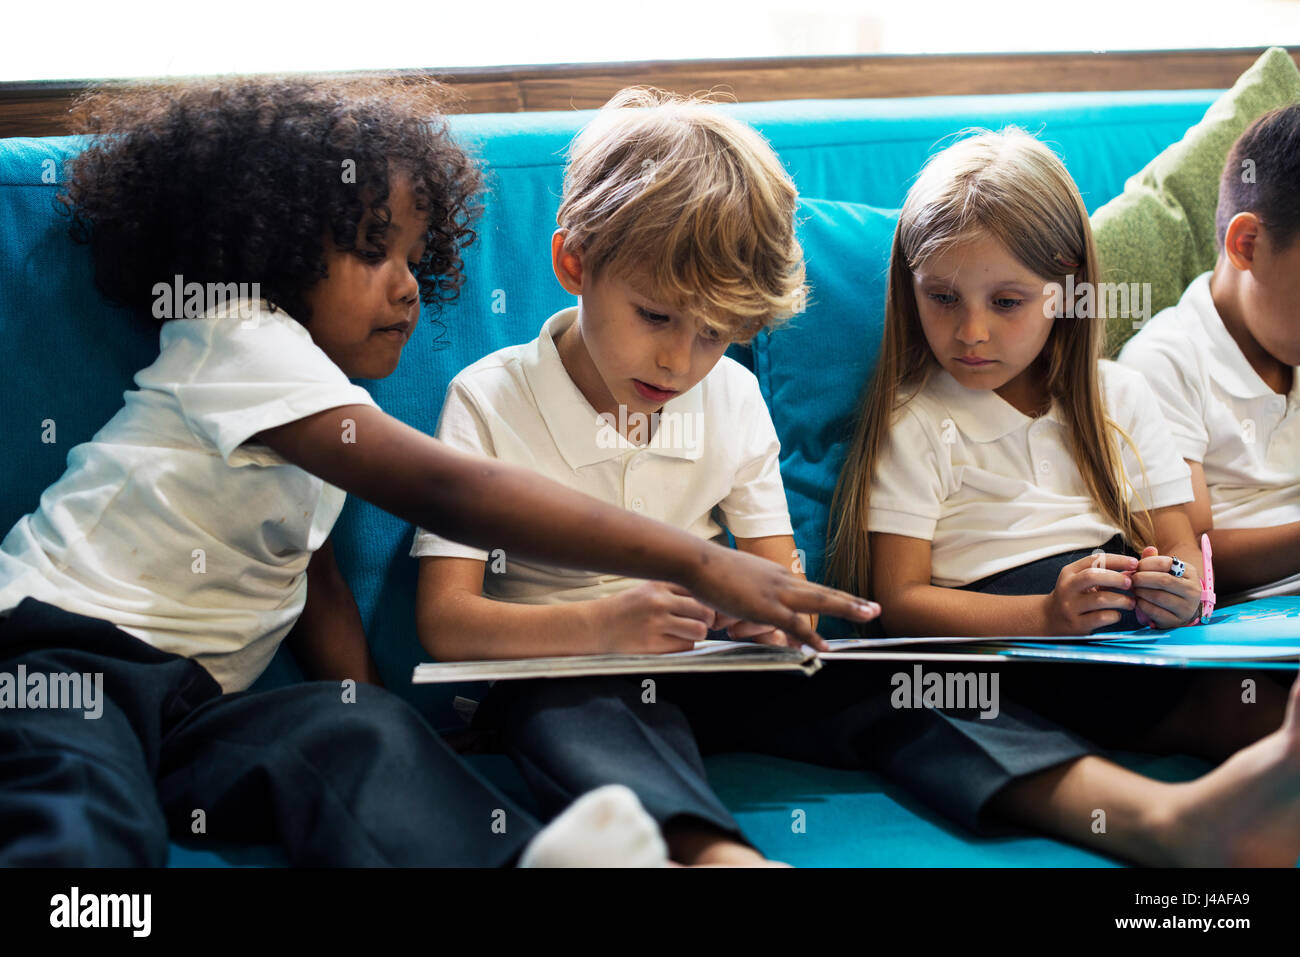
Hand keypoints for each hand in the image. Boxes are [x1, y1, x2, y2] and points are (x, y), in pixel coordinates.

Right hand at [590, 581, 713, 654]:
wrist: (596, 625)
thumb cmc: (624, 607)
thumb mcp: (647, 589)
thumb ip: (673, 590)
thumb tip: (707, 600)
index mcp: (659, 584)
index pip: (699, 590)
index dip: (706, 601)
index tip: (702, 607)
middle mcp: (659, 601)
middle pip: (705, 610)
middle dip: (707, 619)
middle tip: (702, 623)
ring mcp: (657, 623)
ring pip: (699, 630)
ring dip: (698, 633)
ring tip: (688, 633)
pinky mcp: (653, 644)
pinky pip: (685, 646)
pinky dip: (685, 645)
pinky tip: (673, 641)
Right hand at [685, 545, 880, 651]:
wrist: (697, 561)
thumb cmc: (711, 571)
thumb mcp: (739, 578)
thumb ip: (750, 590)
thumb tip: (750, 600)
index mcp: (777, 575)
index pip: (811, 589)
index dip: (832, 599)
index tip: (851, 604)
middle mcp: (783, 580)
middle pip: (825, 592)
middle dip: (852, 602)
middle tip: (876, 608)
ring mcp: (776, 593)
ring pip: (821, 601)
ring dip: (848, 608)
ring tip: (870, 614)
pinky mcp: (765, 607)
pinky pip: (795, 624)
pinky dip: (812, 636)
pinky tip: (825, 648)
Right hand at [1044, 551, 1138, 634]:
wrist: (1050, 619)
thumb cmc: (1073, 597)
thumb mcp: (1081, 582)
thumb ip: (1103, 574)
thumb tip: (1132, 571)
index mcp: (1069, 573)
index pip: (1094, 560)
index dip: (1117, 560)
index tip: (1134, 563)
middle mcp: (1067, 588)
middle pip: (1093, 576)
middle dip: (1116, 578)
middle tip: (1131, 583)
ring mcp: (1070, 607)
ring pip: (1101, 599)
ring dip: (1121, 600)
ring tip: (1131, 602)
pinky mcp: (1077, 624)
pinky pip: (1102, 617)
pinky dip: (1115, 615)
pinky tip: (1117, 615)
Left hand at [1131, 545, 1201, 628]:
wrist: (1180, 609)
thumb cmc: (1167, 586)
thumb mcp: (1164, 571)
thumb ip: (1154, 560)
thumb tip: (1149, 549)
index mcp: (1189, 572)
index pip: (1166, 563)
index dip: (1146, 564)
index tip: (1134, 567)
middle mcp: (1193, 590)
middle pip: (1163, 580)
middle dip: (1141, 578)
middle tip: (1129, 579)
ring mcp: (1187, 607)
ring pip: (1158, 597)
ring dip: (1140, 592)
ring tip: (1132, 589)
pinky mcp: (1177, 621)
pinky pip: (1155, 612)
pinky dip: (1142, 605)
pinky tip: (1137, 601)